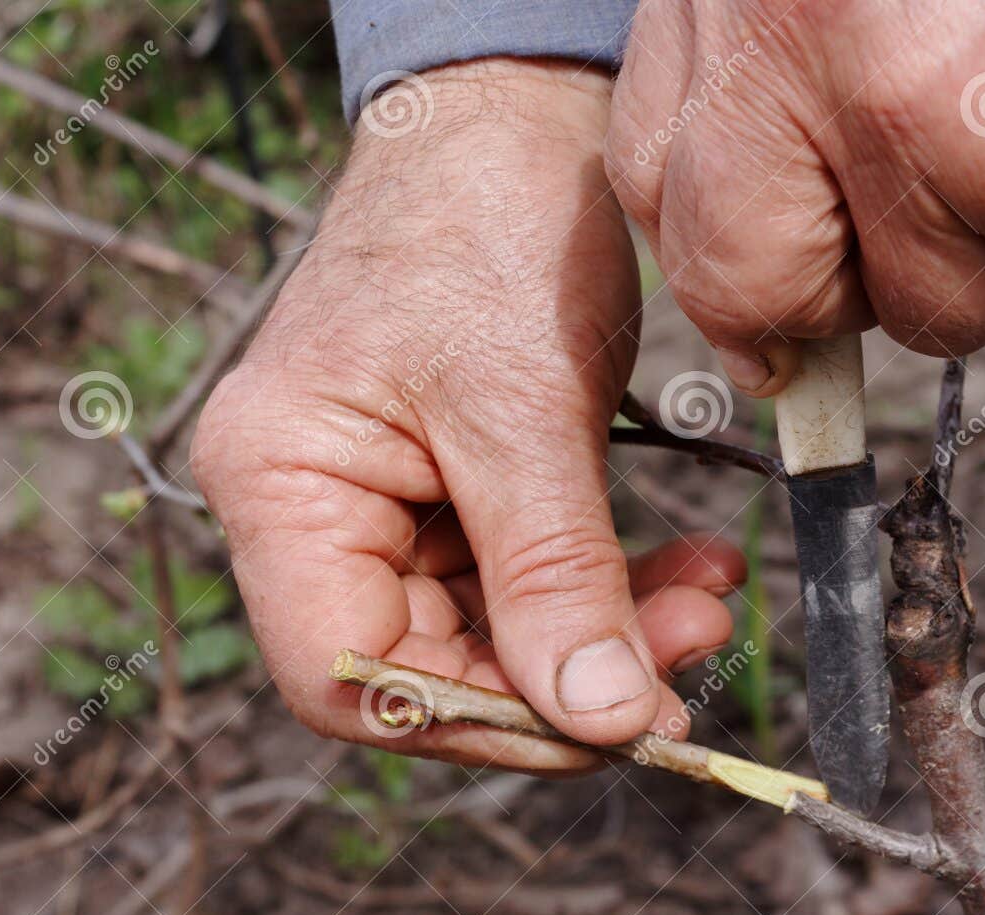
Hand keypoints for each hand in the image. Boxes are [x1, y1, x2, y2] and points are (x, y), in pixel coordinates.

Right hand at [192, 59, 744, 771]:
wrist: (517, 119)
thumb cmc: (486, 221)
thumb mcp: (524, 408)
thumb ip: (556, 575)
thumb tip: (605, 721)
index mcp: (278, 484)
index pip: (347, 676)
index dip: (476, 722)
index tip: (605, 725)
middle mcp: (309, 511)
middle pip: (424, 669)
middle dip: (565, 679)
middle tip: (686, 661)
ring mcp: (379, 506)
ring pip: (489, 637)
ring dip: (604, 634)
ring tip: (706, 597)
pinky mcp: (447, 494)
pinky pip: (522, 583)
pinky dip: (607, 587)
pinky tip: (688, 566)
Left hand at [606, 0, 984, 377]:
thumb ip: (784, 68)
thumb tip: (763, 281)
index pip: (657, 188)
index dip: (724, 274)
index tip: (765, 327)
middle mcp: (807, 56)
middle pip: (768, 288)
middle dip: (849, 294)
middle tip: (935, 225)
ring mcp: (927, 123)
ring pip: (941, 311)